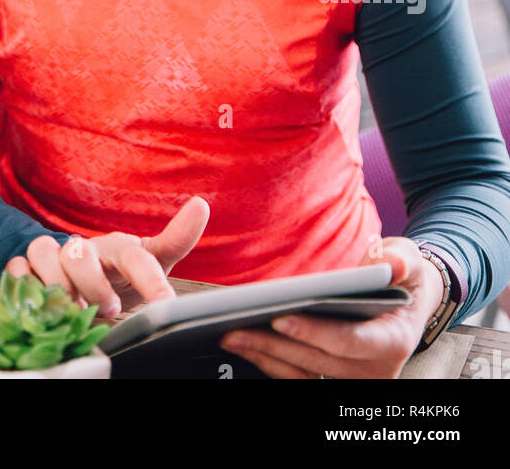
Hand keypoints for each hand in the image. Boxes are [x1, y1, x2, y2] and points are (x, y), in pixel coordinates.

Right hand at [5, 196, 209, 318]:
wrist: (77, 275)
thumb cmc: (117, 270)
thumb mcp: (150, 261)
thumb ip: (176, 240)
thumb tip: (201, 203)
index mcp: (120, 248)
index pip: (139, 258)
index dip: (152, 282)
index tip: (165, 304)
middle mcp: (85, 248)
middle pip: (81, 253)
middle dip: (94, 285)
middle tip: (109, 309)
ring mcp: (53, 256)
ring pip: (44, 253)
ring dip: (58, 284)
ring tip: (72, 307)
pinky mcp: (25, 267)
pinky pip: (16, 268)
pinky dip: (24, 282)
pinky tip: (37, 299)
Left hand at [218, 236, 447, 379]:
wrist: (406, 301)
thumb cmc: (402, 276)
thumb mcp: (408, 260)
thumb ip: (401, 259)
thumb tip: (390, 262)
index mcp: (393, 341)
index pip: (348, 341)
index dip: (313, 332)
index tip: (279, 317)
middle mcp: (375, 370)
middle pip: (318, 361)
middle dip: (275, 345)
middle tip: (235, 327)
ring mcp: (354, 379)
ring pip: (304, 375)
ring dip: (266, 357)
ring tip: (230, 335)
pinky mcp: (336, 379)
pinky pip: (300, 377)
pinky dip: (272, 363)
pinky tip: (245, 344)